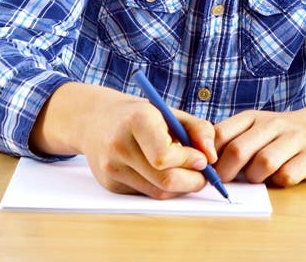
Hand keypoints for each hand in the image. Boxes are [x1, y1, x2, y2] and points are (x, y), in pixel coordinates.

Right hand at [30, 82, 217, 199]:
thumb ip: (198, 128)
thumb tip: (212, 157)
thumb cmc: (138, 114)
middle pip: (163, 180)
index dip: (188, 161)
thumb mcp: (168, 110)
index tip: (203, 158)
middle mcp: (119, 146)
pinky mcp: (110, 184)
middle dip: (192, 181)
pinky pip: (145, 194)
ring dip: (180, 187)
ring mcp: (111, 168)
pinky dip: (162, 188)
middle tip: (204, 174)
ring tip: (187, 171)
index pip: (164, 156)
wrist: (94, 119)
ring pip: (157, 192)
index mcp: (136, 121)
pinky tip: (164, 173)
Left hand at [213, 96, 305, 186]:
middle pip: (239, 150)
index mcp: (253, 117)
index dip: (209, 155)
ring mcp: (294, 138)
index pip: (221, 133)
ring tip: (258, 178)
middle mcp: (273, 124)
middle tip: (224, 184)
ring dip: (255, 178)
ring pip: (264, 163)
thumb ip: (232, 140)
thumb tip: (204, 163)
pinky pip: (288, 175)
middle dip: (226, 173)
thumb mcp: (255, 128)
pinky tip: (281, 178)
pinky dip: (280, 182)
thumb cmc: (280, 134)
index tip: (206, 169)